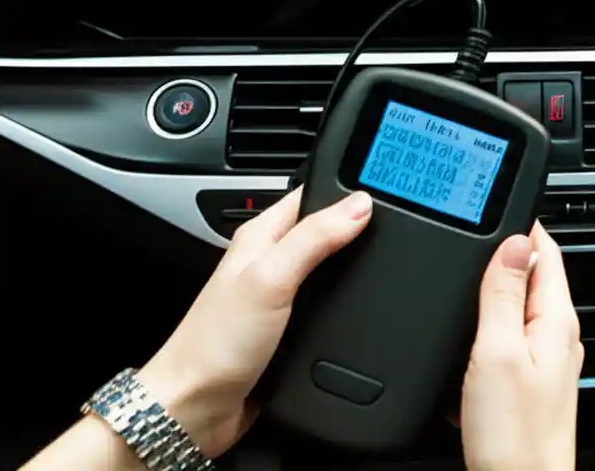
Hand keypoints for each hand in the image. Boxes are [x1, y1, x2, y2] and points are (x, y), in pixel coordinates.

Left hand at [138, 188, 372, 457]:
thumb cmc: (215, 345)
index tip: (385, 187)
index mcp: (261, 237)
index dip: (348, 189)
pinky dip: (347, 304)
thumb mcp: (270, 279)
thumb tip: (360, 206)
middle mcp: (269, 262)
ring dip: (354, 266)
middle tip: (397, 222)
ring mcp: (280, 296)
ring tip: (385, 257)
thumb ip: (314, 238)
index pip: (312, 194)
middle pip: (324, 229)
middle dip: (358, 227)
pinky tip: (361, 306)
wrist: (196, 407)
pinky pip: (328, 305)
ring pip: (329, 268)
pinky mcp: (289, 329)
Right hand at [460, 223, 583, 470]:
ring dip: (492, 289)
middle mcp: (557, 335)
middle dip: (503, 252)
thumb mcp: (498, 351)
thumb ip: (503, 293)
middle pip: (532, 275)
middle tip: (472, 227)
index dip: (521, 222)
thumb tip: (514, 240)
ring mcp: (545, 360)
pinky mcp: (527, 384)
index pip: (546, 250)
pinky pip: (506, 340)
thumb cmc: (514, 435)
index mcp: (556, 319)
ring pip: (516, 308)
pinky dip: (485, 327)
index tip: (496, 201)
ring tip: (464, 274)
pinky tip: (463, 331)